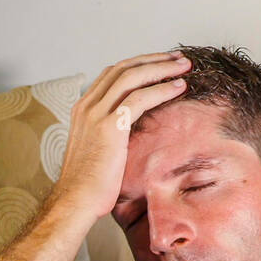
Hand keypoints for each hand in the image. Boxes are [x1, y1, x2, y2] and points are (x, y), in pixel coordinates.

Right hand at [53, 51, 191, 218]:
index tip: (162, 64)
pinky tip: (178, 87)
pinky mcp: (108, 127)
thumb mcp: (98, 151)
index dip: (139, 64)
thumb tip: (133, 133)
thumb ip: (111, 134)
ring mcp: (95, 114)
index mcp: (83, 109)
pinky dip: (161, 89)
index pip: (112, 74)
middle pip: (123, 69)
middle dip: (154, 60)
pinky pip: (139, 99)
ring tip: (184, 68)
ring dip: (161, 69)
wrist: (76, 201)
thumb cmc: (89, 185)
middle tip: (178, 59)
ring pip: (132, 77)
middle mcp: (87, 106)